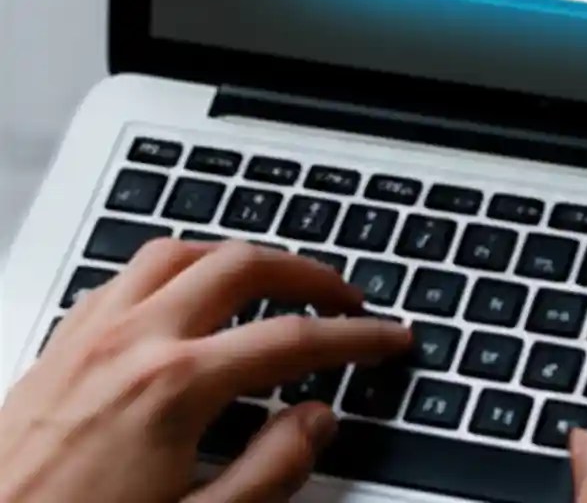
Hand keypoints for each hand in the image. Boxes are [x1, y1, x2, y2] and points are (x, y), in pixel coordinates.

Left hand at [0, 239, 411, 502]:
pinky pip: (125, 276)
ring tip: (274, 280)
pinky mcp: (59, 345)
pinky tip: (187, 297)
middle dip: (307, 274)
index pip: (293, 340)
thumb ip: (270, 471)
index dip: (357, 336)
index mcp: (173, 387)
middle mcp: (131, 343)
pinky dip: (175, 270)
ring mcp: (89, 336)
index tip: (390, 337)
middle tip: (345, 298)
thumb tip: (317, 420)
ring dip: (239, 258)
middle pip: (241, 266)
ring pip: (179, 253)